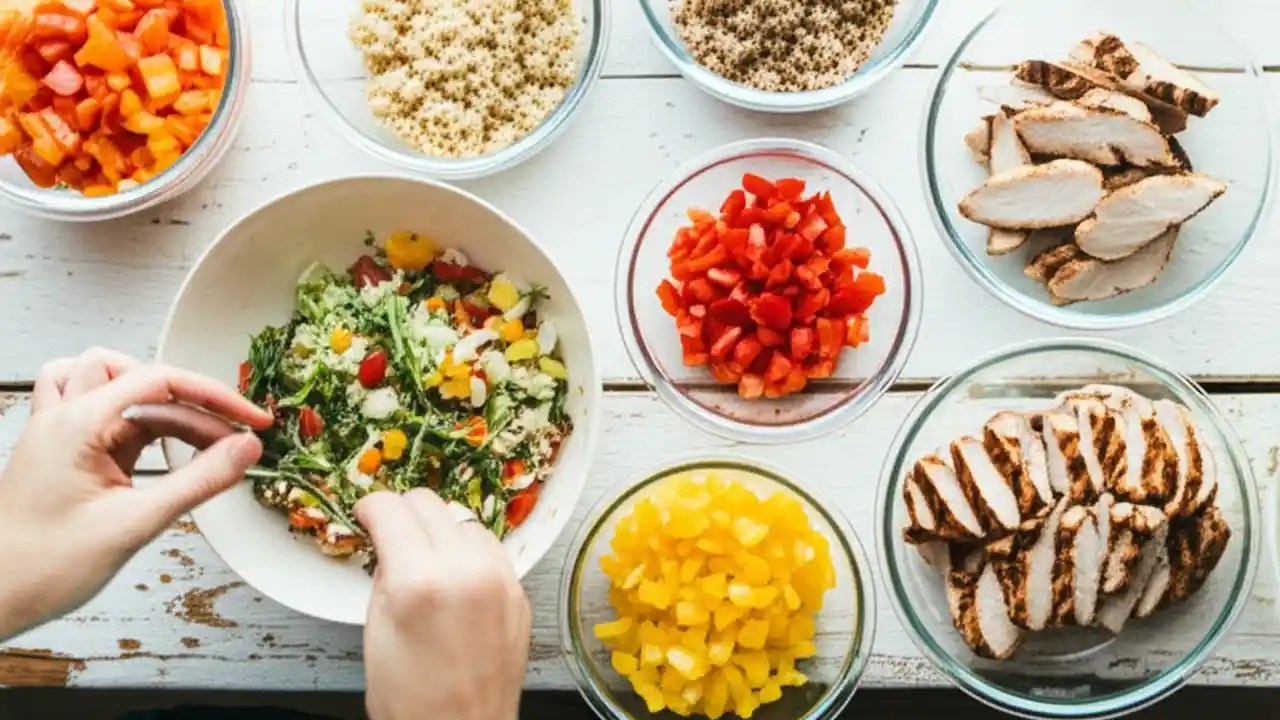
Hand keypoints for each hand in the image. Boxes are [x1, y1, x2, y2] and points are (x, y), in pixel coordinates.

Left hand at [0, 348, 271, 638]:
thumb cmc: (44, 566)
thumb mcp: (134, 524)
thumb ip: (197, 482)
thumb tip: (246, 450)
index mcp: (76, 424)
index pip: (160, 382)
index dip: (216, 397)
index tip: (254, 422)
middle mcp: (61, 416)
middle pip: (141, 379)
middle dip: (192, 405)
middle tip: (229, 444)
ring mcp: (55, 431)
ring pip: (108, 380)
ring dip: (151, 396)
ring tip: (187, 432)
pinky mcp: (58, 450)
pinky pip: (90, 405)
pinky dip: (125, 411)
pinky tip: (146, 438)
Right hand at [357, 489, 531, 719]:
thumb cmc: (410, 699)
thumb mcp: (376, 632)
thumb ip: (384, 575)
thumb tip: (390, 541)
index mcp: (419, 581)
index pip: (391, 509)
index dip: (370, 507)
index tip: (366, 516)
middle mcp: (465, 570)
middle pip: (428, 502)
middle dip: (402, 513)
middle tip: (390, 534)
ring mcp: (499, 579)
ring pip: (462, 518)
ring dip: (439, 529)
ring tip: (424, 557)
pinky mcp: (518, 591)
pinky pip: (489, 547)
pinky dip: (467, 549)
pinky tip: (454, 573)